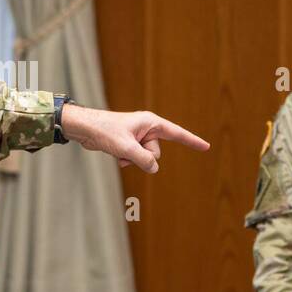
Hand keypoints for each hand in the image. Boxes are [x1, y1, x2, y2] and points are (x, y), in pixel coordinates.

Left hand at [59, 105, 209, 172]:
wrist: (85, 128)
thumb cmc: (105, 131)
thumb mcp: (126, 148)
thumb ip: (143, 159)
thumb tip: (155, 168)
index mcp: (151, 123)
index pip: (176, 133)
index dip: (192, 141)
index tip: (206, 147)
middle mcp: (147, 128)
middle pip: (156, 152)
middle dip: (143, 157)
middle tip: (126, 150)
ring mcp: (138, 137)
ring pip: (145, 158)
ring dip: (133, 160)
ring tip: (118, 151)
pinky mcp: (129, 144)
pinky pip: (136, 158)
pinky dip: (127, 160)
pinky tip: (115, 154)